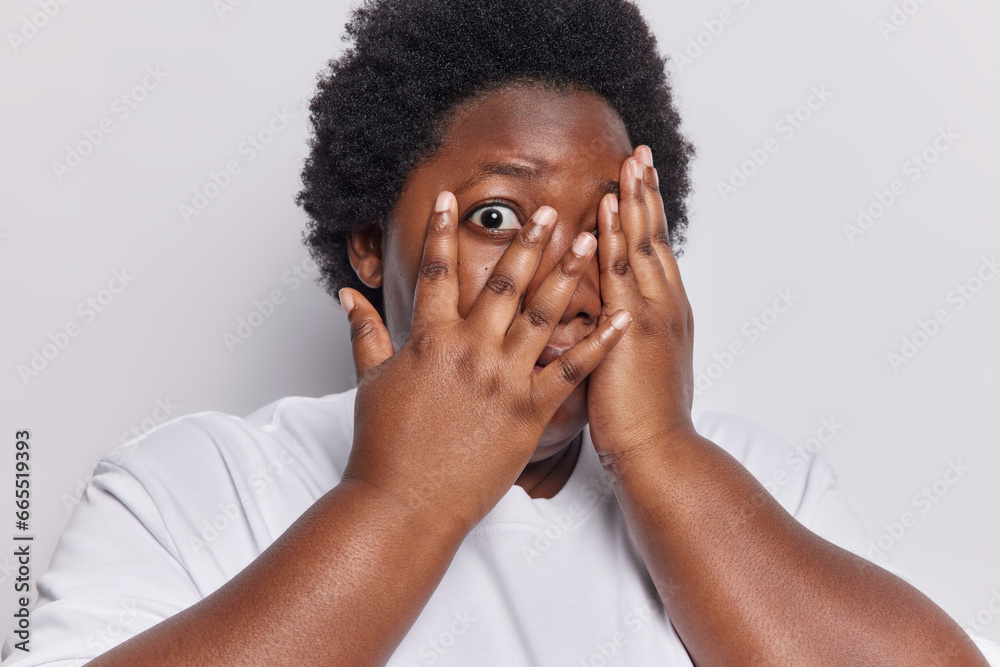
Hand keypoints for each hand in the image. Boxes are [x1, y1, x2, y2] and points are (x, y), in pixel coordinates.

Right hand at [339, 191, 630, 530]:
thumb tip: (347, 294)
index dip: (442, 232)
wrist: (404, 503)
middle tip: (552, 211)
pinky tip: (620, 318)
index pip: (437, 273)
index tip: (453, 200)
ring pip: (542, 314)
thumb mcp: (369, 383)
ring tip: (591, 242)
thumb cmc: (383, 447)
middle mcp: (470, 350)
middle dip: (528, 241)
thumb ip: (365, 333)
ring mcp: (503, 379)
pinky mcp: (530, 411)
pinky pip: (570, 369)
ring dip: (568, 274)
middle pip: (503, 282)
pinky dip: (598, 343)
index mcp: (429, 340)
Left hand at [587, 146, 696, 460]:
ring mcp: (653, 313)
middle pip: (655, 237)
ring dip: (635, 200)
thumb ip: (623, 339)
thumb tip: (605, 327)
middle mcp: (665, 306)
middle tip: (639, 155)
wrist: (658, 451)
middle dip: (647, 194)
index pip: (655, 253)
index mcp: (665, 314)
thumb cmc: (642, 420)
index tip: (639, 183)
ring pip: (644, 244)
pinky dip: (618, 233)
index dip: (648, 216)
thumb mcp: (636, 369)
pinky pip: (623, 269)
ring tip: (629, 163)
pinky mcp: (635, 326)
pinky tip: (611, 205)